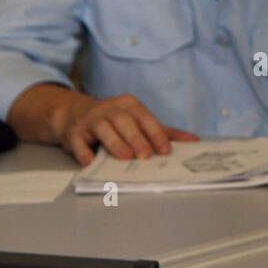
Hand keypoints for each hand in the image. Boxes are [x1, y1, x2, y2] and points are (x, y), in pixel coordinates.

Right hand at [59, 93, 197, 165]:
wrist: (76, 115)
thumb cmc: (116, 122)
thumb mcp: (139, 121)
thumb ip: (164, 132)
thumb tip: (193, 141)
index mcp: (130, 105)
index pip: (145, 118)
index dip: (156, 134)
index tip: (165, 151)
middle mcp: (110, 109)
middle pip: (124, 122)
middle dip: (137, 139)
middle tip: (146, 156)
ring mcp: (91, 119)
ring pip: (103, 128)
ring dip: (115, 143)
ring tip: (125, 158)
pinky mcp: (74, 132)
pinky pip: (78, 141)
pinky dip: (84, 152)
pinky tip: (91, 162)